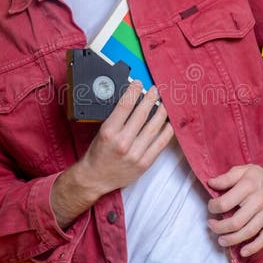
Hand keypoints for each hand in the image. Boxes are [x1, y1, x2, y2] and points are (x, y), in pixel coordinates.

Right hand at [51, 81, 172, 227]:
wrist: (95, 179)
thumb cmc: (97, 154)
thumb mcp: (101, 132)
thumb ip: (116, 118)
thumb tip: (131, 101)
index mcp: (109, 132)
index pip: (125, 105)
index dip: (134, 91)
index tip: (139, 83)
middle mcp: (123, 142)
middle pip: (142, 114)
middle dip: (151, 98)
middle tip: (156, 90)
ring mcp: (135, 154)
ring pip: (154, 127)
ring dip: (161, 112)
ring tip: (164, 104)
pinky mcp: (144, 163)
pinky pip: (160, 143)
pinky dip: (166, 131)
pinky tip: (168, 123)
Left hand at [207, 164, 262, 256]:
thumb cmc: (261, 174)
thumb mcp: (243, 170)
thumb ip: (226, 178)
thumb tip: (210, 183)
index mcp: (248, 186)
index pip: (225, 203)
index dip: (213, 208)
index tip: (211, 207)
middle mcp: (258, 201)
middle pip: (235, 222)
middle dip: (219, 228)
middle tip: (212, 226)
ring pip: (248, 232)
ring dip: (232, 240)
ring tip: (221, 240)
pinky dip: (254, 247)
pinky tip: (243, 252)